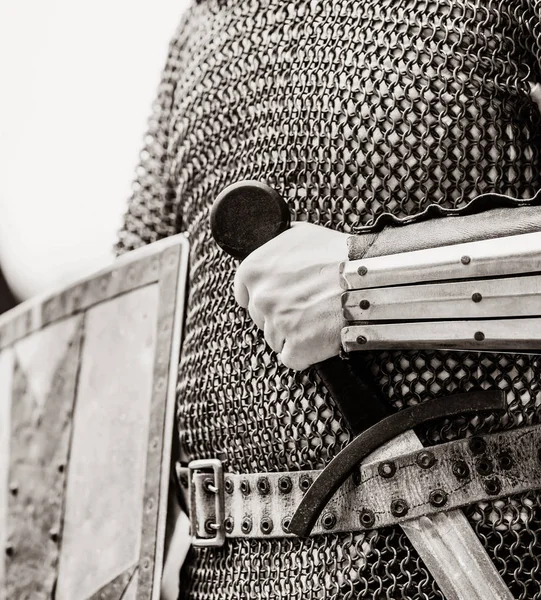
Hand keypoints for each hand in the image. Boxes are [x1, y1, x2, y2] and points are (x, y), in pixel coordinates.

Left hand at [234, 222, 348, 369]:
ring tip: (317, 319)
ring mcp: (277, 324)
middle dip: (280, 315)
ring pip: (276, 339)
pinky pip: (291, 358)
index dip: (264, 297)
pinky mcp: (296, 347)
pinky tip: (319, 337)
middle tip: (306, 307)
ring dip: (293, 334)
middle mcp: (261, 297)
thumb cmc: (338, 254)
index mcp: (254, 269)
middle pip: (260, 318)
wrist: (368, 279)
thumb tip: (271, 248)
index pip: (243, 294)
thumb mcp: (301, 234)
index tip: (278, 299)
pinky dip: (305, 353)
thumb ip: (277, 246)